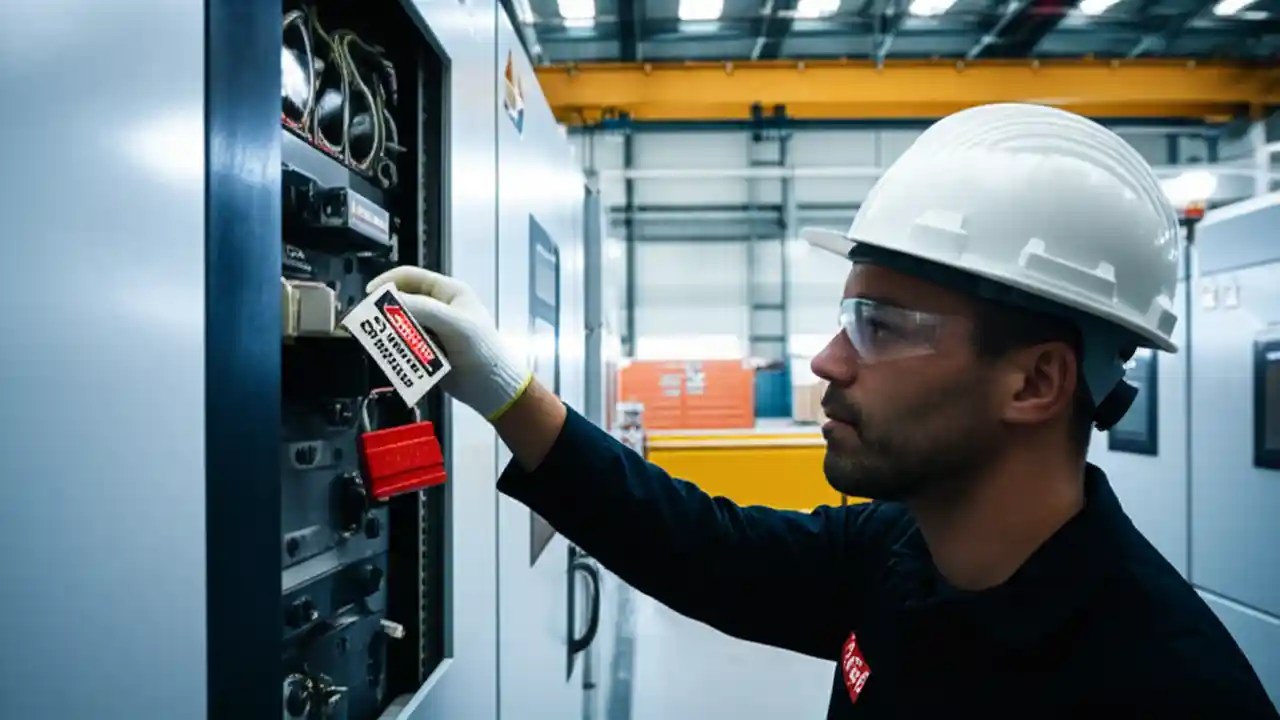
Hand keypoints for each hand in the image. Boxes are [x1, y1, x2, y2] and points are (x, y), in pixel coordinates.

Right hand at [365, 266, 531, 420]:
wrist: (491, 387)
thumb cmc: (480, 349)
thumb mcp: (455, 324)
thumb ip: (424, 309)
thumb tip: (390, 300)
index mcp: (448, 292)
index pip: (411, 277)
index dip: (388, 281)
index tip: (369, 295)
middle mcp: (438, 307)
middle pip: (402, 301)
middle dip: (385, 312)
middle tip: (369, 324)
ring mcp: (432, 329)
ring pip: (400, 325)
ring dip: (390, 333)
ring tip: (380, 343)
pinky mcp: (427, 349)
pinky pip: (404, 344)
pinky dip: (397, 349)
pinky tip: (391, 356)